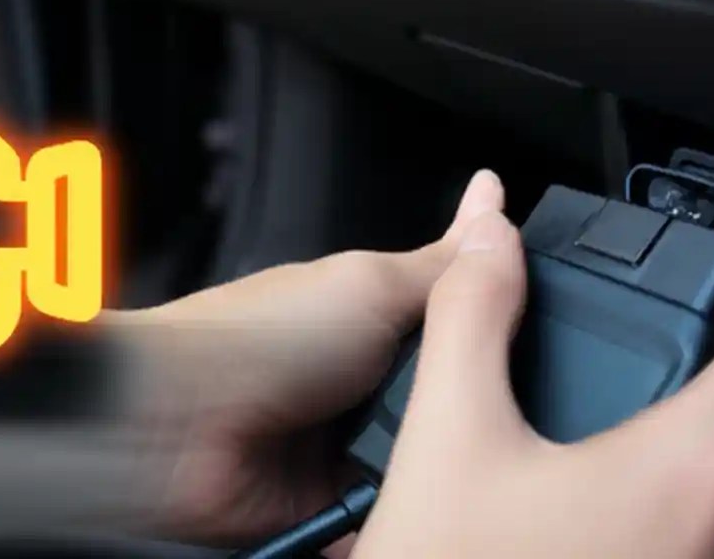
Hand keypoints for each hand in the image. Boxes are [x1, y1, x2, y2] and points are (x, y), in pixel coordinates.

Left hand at [107, 170, 505, 546]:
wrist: (178, 426)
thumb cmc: (254, 338)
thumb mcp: (371, 284)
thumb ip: (446, 263)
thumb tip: (492, 199)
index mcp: (377, 317)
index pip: (468, 327)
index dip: (499, 339)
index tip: (535, 346)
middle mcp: (368, 381)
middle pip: (459, 401)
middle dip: (468, 411)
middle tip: (475, 408)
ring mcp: (351, 446)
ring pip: (433, 462)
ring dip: (431, 462)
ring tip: (424, 452)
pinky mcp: (336, 507)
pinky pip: (391, 515)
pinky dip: (398, 510)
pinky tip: (401, 496)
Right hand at [352, 210, 713, 557]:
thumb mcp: (447, 438)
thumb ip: (474, 315)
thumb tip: (489, 234)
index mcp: (698, 468)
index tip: (713, 315)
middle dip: (661, 417)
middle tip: (579, 435)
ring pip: (713, 503)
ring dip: (650, 492)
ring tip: (562, 508)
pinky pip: (700, 557)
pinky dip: (650, 543)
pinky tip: (572, 552)